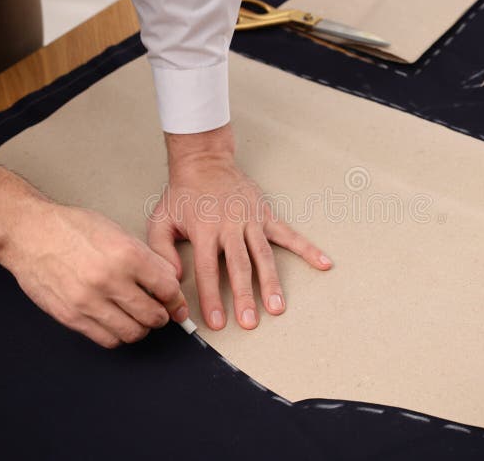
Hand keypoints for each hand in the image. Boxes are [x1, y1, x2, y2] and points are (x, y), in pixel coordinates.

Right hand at [0, 162, 188, 347]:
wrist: (29, 232)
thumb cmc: (71, 228)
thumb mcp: (117, 232)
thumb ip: (145, 258)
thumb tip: (168, 280)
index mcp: (126, 255)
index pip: (167, 289)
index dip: (176, 300)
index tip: (176, 304)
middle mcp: (110, 280)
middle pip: (154, 315)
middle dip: (162, 316)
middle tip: (159, 312)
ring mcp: (89, 301)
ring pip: (132, 332)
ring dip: (141, 329)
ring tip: (138, 318)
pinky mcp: (71, 316)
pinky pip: (106, 339)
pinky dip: (118, 335)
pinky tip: (116, 323)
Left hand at [147, 124, 331, 330]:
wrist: (204, 162)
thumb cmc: (183, 194)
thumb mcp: (161, 220)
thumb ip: (162, 250)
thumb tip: (173, 277)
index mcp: (204, 231)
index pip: (208, 270)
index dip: (212, 297)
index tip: (217, 321)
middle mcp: (230, 227)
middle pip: (239, 267)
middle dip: (245, 296)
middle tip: (250, 322)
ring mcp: (250, 221)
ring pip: (263, 256)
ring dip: (271, 282)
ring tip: (277, 306)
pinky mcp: (265, 215)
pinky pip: (288, 234)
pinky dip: (307, 249)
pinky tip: (322, 263)